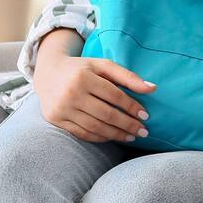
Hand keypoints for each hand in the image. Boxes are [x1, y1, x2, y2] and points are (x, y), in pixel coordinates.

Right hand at [34, 54, 153, 142]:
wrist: (48, 73)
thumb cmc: (82, 69)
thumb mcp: (103, 65)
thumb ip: (128, 76)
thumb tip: (153, 88)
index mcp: (83, 77)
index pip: (114, 96)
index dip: (132, 106)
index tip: (146, 115)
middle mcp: (71, 94)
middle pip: (106, 114)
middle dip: (128, 124)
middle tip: (144, 131)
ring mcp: (62, 109)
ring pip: (95, 126)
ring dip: (116, 134)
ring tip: (131, 136)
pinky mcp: (56, 119)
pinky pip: (82, 133)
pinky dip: (100, 137)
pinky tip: (113, 137)